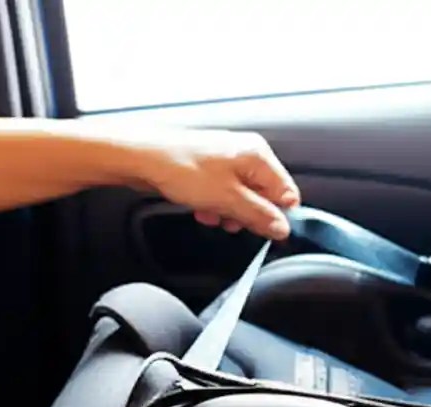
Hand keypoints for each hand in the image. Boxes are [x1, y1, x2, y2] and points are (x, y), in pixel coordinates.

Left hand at [133, 128, 301, 239]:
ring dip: (229, 212)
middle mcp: (246, 153)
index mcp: (258, 155)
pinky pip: (222, 192)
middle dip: (248, 214)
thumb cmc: (182, 168)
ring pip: (241, 197)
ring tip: (212, 215)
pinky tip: (201, 210)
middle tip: (231, 223)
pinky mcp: (209, 167)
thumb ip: (258, 215)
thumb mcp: (227, 199)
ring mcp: (227, 159)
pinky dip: (215, 204)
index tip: (262, 230)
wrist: (143, 157)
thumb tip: (281, 228)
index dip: (276, 215)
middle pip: (264, 195)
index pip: (286, 192)